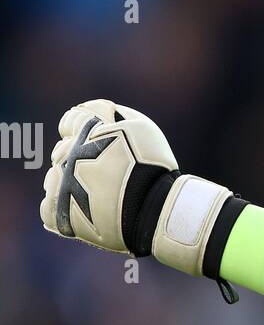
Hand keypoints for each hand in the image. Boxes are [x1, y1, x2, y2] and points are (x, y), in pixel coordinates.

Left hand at [41, 98, 177, 254]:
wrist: (153, 209)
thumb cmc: (152, 167)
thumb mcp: (142, 128)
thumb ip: (117, 116)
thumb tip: (103, 110)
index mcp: (84, 133)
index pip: (72, 121)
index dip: (83, 127)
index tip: (95, 137)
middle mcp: (67, 157)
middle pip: (61, 151)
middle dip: (77, 156)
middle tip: (101, 169)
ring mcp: (61, 186)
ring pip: (52, 179)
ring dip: (67, 182)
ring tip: (92, 192)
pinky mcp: (61, 214)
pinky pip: (49, 208)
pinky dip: (60, 207)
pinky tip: (78, 208)